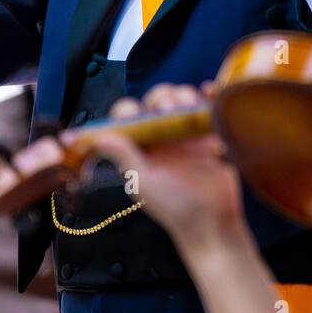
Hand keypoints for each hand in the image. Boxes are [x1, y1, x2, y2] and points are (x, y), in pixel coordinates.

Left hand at [71, 82, 246, 247]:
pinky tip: (208, 91)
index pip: (128, 114)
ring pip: (182, 98)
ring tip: (189, 110)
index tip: (138, 116)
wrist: (212, 221)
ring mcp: (186, 133)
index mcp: (140, 144)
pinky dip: (209, 95)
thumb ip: (124, 156)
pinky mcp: (209, 133)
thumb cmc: (174, 207)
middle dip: (162, 98)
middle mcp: (161, 135)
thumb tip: (99, 136)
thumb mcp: (144, 182)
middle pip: (157, 99)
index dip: (129, 110)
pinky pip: (207, 106)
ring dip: (184, 96)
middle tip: (170, 112)